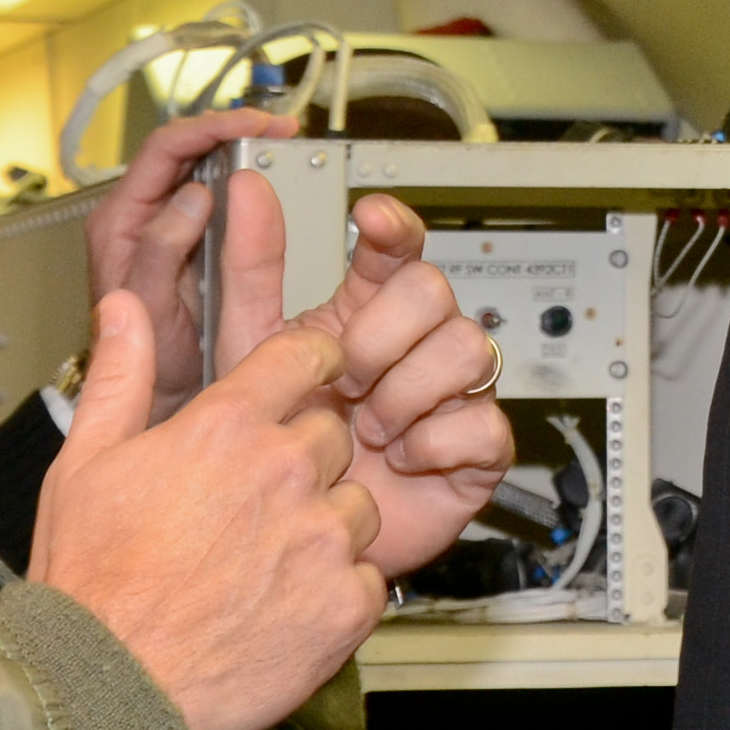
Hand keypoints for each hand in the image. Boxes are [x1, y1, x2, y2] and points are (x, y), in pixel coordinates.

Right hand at [31, 287, 386, 729]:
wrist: (106, 686)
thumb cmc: (91, 579)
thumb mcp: (85, 462)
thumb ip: (119, 375)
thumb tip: (122, 307)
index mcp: (226, 428)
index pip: (305, 356)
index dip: (313, 364)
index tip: (314, 378)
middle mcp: (285, 473)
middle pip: (334, 435)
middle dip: (307, 461)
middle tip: (259, 504)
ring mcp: (321, 540)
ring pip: (358, 507)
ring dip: (327, 527)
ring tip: (268, 562)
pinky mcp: (347, 604)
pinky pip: (369, 578)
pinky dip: (338, 592)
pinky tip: (286, 607)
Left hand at [84, 106, 295, 422]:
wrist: (150, 396)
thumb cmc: (143, 362)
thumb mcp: (151, 309)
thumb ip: (160, 250)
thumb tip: (193, 196)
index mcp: (120, 222)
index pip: (166, 150)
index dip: (213, 128)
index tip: (256, 126)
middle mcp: (135, 217)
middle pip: (183, 149)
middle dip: (232, 131)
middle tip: (279, 131)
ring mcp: (158, 226)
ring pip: (198, 167)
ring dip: (237, 151)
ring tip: (277, 145)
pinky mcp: (181, 238)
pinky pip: (209, 194)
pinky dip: (239, 180)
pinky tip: (264, 178)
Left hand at [211, 178, 513, 577]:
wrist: (297, 540)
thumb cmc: (278, 448)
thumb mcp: (252, 352)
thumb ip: (251, 268)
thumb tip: (245, 188)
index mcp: (367, 314)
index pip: (399, 248)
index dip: (394, 226)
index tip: (368, 221)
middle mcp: (414, 345)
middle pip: (433, 289)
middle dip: (382, 333)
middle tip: (346, 378)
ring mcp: (450, 394)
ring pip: (466, 346)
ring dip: (407, 391)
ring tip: (370, 429)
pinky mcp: (477, 449)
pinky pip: (484, 420)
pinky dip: (436, 440)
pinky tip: (403, 459)